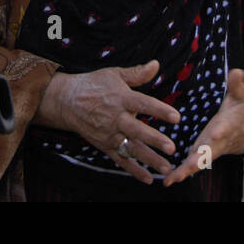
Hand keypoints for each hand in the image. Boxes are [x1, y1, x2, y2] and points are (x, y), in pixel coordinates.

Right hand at [36, 60, 180, 183]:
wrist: (66, 101)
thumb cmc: (93, 85)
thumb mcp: (114, 74)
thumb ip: (137, 73)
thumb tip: (156, 64)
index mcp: (120, 98)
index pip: (143, 104)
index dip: (160, 110)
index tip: (177, 117)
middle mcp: (115, 117)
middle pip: (137, 130)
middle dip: (154, 140)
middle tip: (172, 148)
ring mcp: (109, 133)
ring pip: (131, 148)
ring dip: (149, 159)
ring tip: (166, 168)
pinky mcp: (104, 145)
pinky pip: (120, 159)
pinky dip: (133, 170)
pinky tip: (148, 178)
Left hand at [162, 69, 243, 186]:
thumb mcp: (242, 96)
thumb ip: (237, 85)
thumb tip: (237, 71)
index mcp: (231, 124)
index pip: (228, 126)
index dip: (223, 130)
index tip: (217, 133)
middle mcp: (222, 140)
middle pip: (212, 150)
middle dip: (201, 158)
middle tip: (190, 165)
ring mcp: (213, 149)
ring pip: (202, 161)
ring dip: (188, 169)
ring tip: (174, 178)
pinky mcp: (205, 153)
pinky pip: (195, 164)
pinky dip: (184, 172)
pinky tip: (170, 179)